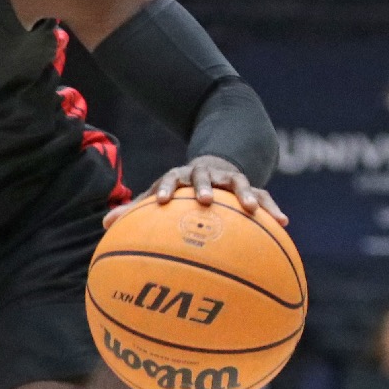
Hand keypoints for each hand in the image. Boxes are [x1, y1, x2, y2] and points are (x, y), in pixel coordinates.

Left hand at [103, 155, 286, 228]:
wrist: (215, 162)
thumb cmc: (180, 189)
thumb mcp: (161, 195)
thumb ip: (136, 209)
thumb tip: (104, 225)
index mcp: (180, 177)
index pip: (170, 179)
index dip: (165, 189)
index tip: (161, 202)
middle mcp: (204, 174)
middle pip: (203, 176)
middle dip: (203, 186)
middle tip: (204, 200)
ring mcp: (227, 178)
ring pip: (237, 182)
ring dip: (245, 194)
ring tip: (254, 209)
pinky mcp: (249, 185)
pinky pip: (263, 196)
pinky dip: (273, 208)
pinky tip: (284, 222)